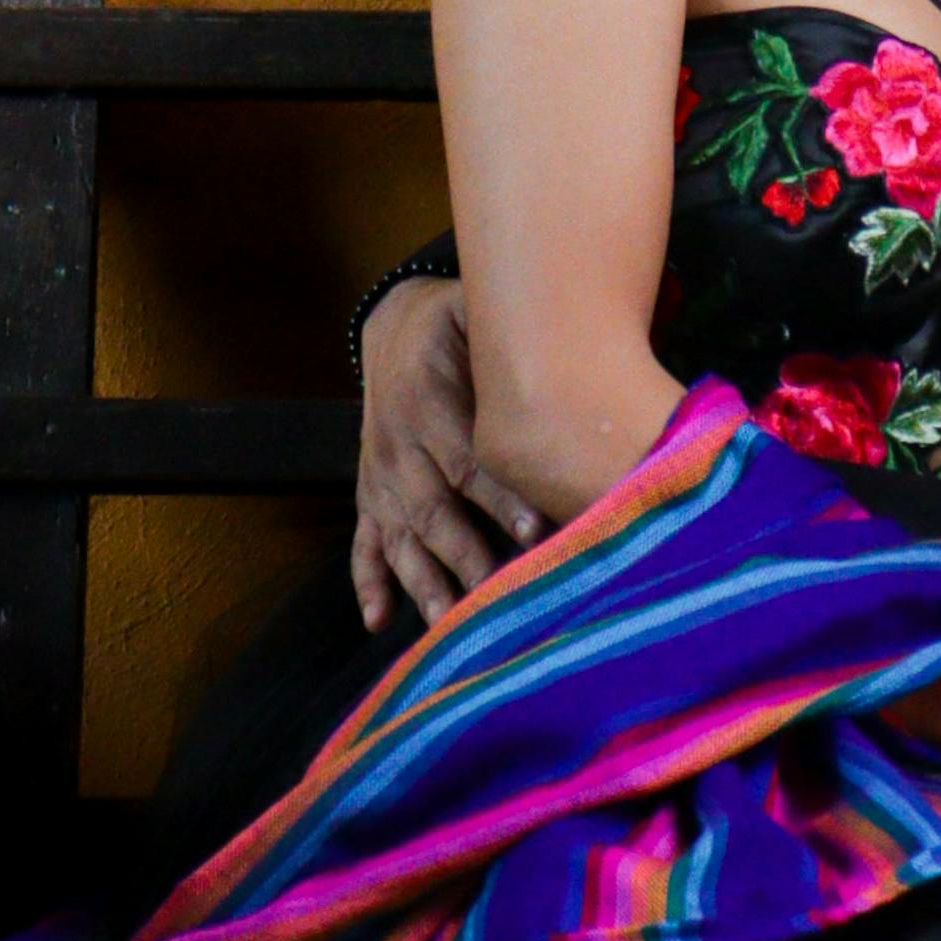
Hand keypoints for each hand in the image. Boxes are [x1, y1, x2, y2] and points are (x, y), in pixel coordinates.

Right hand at [350, 277, 544, 631]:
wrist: (395, 324)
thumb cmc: (456, 326)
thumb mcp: (475, 316)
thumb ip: (511, 343)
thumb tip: (577, 365)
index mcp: (425, 399)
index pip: (466, 458)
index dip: (500, 497)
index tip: (534, 531)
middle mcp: (396, 443)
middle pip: (433, 508)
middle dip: (466, 554)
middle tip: (499, 593)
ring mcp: (378, 474)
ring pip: (400, 535)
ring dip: (423, 581)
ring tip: (448, 624)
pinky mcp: (369, 493)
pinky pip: (363, 542)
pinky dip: (369, 582)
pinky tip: (379, 621)